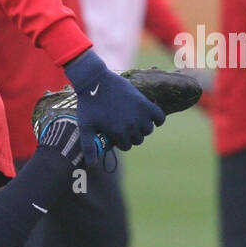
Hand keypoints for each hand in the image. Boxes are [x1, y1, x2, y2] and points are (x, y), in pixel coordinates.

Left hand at [63, 49, 163, 166]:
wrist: (96, 81)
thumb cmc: (89, 105)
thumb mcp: (85, 127)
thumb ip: (89, 147)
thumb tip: (91, 165)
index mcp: (119, 132)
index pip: (127, 146)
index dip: (121, 142)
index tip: (114, 134)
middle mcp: (132, 125)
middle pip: (138, 140)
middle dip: (131, 136)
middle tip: (122, 126)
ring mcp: (140, 114)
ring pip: (148, 130)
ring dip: (142, 128)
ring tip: (132, 121)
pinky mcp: (145, 103)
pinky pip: (160, 117)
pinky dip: (158, 120)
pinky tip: (150, 118)